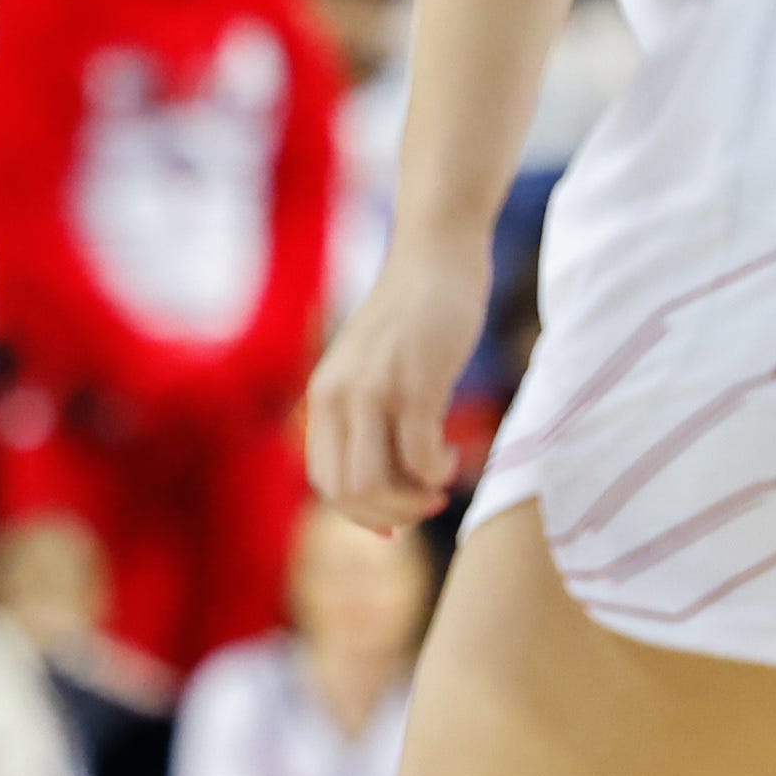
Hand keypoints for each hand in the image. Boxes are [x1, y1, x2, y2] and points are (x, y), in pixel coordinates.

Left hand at [302, 241, 490, 533]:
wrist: (435, 257)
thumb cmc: (413, 319)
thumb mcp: (371, 369)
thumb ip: (366, 417)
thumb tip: (384, 483)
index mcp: (322, 397)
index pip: (325, 483)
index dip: (360, 512)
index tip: (397, 519)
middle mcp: (338, 397)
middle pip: (347, 493)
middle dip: (390, 514)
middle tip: (426, 504)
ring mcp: (373, 390)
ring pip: (375, 484)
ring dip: (412, 501)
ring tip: (439, 483)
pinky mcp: (415, 383)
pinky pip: (419, 457)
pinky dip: (438, 472)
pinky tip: (453, 456)